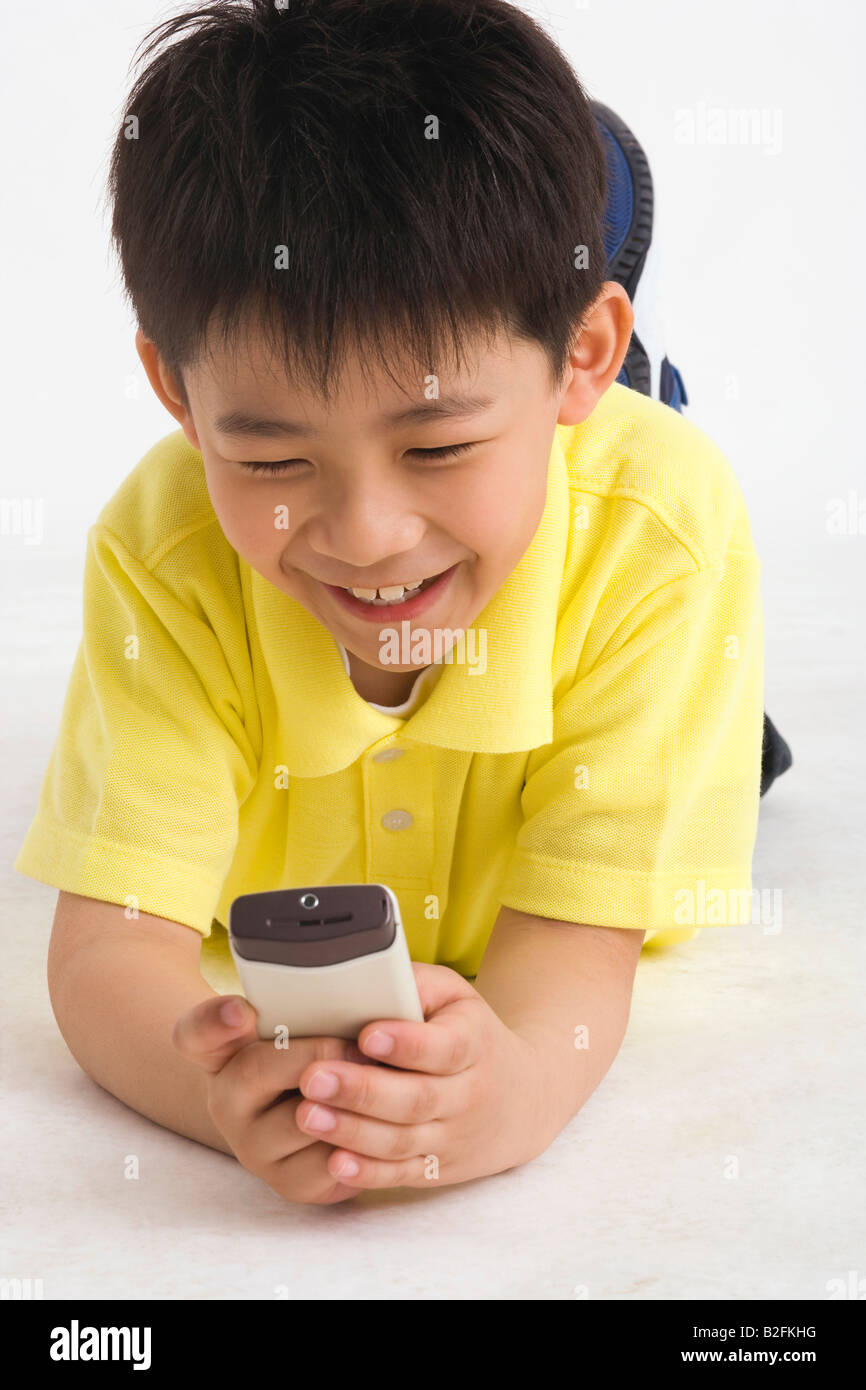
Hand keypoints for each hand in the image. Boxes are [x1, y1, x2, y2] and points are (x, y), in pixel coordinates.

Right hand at [173, 995, 383, 1204]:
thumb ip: (300, 1001)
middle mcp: (225, 1100)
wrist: (312, 1119)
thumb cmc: (310, 1052)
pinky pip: (330, 1164)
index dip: (216, 1020)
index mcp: (220, 1051)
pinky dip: (365, 1141)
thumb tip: (341, 985)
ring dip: (348, 1098)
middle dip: (316, 1053)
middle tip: (362, 1043)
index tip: (241, 1010)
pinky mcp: (288, 1183)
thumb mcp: (297, 1020)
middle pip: (256, 1069)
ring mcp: (252, 1147)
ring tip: (385, 1076)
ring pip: (301, 1120)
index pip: (196, 1032)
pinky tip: (388, 1120)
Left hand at [293, 963, 549, 1190]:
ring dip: (353, 1131)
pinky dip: (369, 1173)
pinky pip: (401, 1174)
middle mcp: (467, 1095)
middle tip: (313, 1078)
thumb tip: (366, 976)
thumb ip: (415, 984)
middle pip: (416, 1099)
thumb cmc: (469, 1034)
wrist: (521, 1099)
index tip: (367, 1035)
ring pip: (403, 1140)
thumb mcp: (456, 997)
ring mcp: (452, 1136)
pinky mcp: (435, 1167)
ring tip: (307, 1116)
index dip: (407, 1044)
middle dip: (361, 1090)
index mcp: (474, 1044)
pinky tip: (335, 1163)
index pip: (445, 1047)